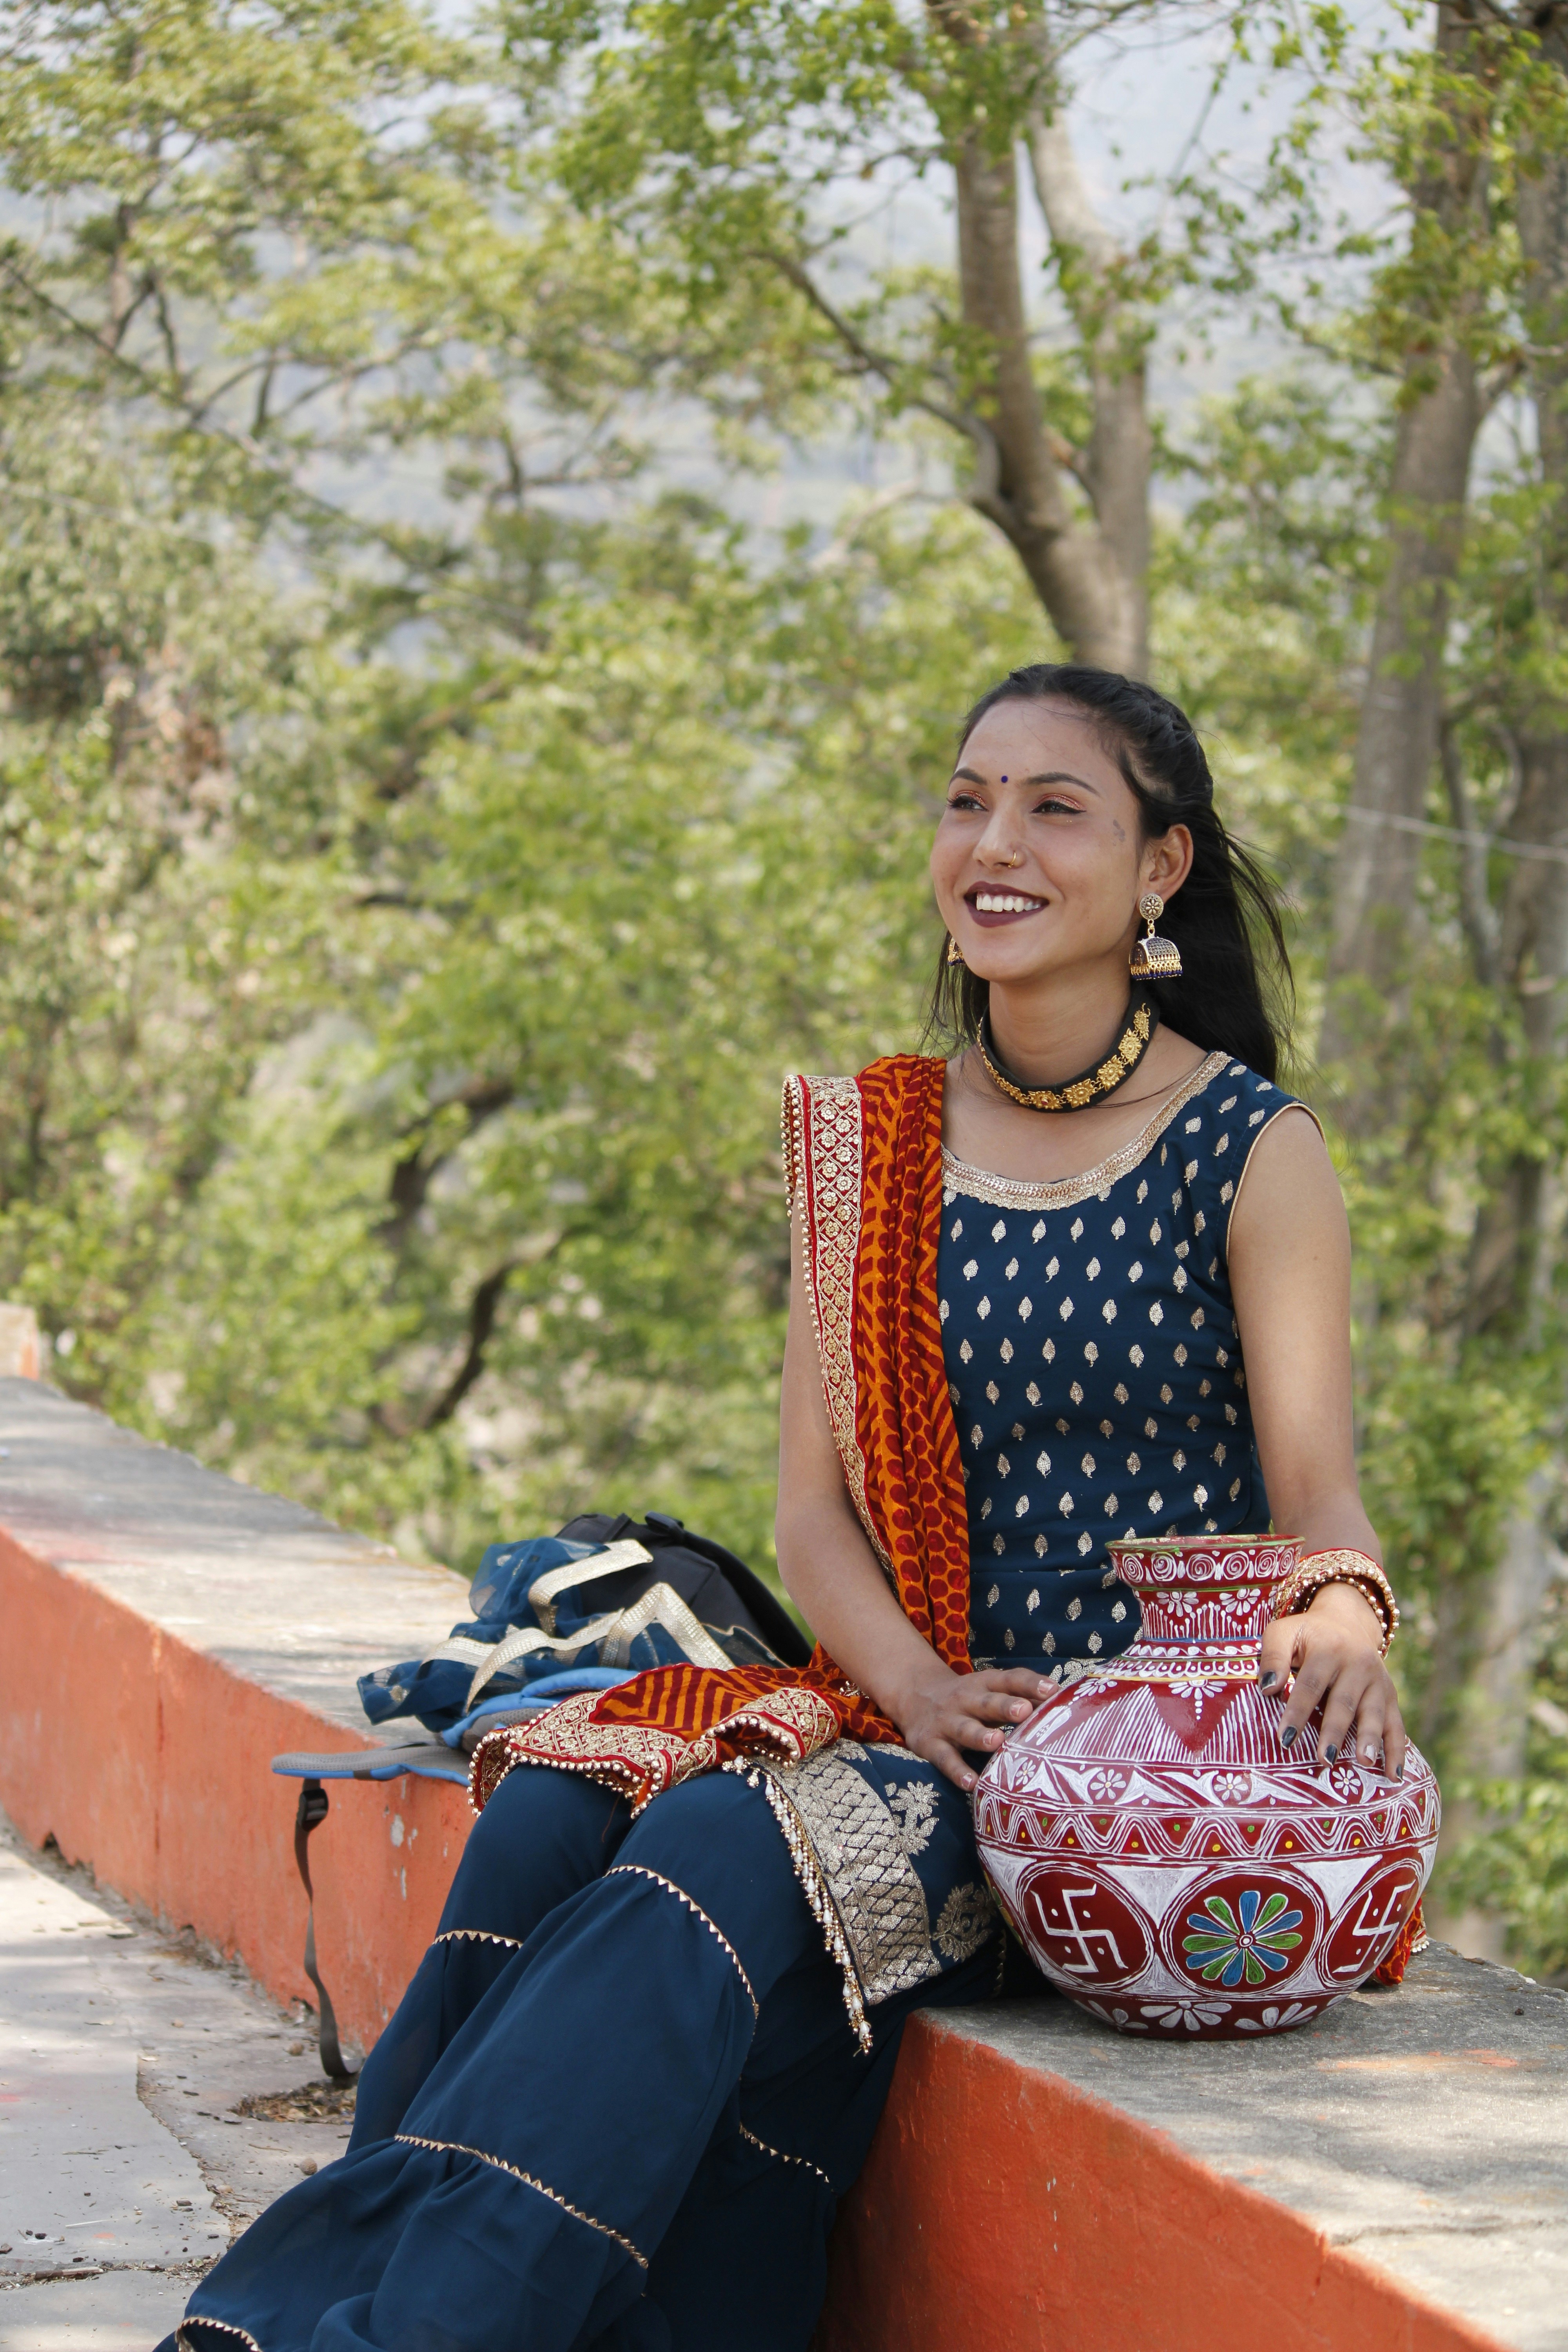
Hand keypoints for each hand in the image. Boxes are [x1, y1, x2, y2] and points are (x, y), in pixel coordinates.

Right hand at [893, 1664, 1054, 1792]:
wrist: (914, 1696)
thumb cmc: (969, 1699)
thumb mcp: (990, 1691)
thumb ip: (1022, 1695)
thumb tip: (1065, 1702)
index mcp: (985, 1684)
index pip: (1009, 1679)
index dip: (1030, 1683)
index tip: (1052, 1689)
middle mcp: (966, 1699)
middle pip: (987, 1702)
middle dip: (1005, 1706)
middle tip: (1025, 1711)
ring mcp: (946, 1721)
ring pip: (965, 1729)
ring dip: (980, 1735)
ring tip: (997, 1742)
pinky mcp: (930, 1744)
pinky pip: (944, 1758)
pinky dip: (957, 1771)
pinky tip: (971, 1783)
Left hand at [1257, 1582, 1405, 1777]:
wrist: (1346, 1621)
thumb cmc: (1308, 1634)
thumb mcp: (1284, 1633)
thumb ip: (1273, 1656)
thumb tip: (1267, 1687)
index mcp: (1328, 1649)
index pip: (1310, 1685)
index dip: (1297, 1712)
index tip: (1285, 1739)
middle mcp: (1357, 1664)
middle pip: (1344, 1702)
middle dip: (1335, 1731)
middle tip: (1326, 1758)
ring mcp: (1377, 1681)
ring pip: (1374, 1712)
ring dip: (1370, 1738)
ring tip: (1364, 1762)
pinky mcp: (1390, 1695)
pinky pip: (1396, 1724)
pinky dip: (1397, 1750)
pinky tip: (1395, 1774)